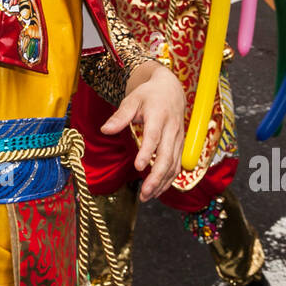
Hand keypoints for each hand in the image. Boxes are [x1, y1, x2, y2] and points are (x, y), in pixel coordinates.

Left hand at [100, 61, 185, 200]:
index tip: (138, 167)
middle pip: (167, 156)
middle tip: (144, 193)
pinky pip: (177, 165)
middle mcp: (172, 129)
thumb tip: (105, 130)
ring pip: (174, 164)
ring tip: (147, 196)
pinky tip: (157, 190)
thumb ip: (120, 116)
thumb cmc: (149, 95)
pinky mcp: (180, 145)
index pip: (154, 136)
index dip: (147, 152)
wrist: (171, 90)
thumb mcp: (132, 100)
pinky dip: (169, 180)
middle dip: (156, 176)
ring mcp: (178, 138)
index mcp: (159, 116)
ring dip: (162, 182)